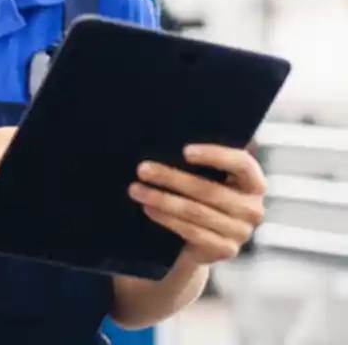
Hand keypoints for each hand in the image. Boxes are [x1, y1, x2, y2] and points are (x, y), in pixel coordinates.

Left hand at [128, 143, 265, 265]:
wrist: (198, 242)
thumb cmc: (199, 197)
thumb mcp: (206, 178)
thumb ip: (197, 163)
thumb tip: (167, 141)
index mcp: (253, 183)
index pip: (242, 164)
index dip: (215, 156)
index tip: (185, 151)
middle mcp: (253, 208)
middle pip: (209, 190)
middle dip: (171, 178)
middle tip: (142, 169)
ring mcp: (241, 232)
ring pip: (196, 212)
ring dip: (162, 199)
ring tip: (136, 189)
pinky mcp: (225, 250)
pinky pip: (192, 231)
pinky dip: (166, 219)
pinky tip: (148, 208)